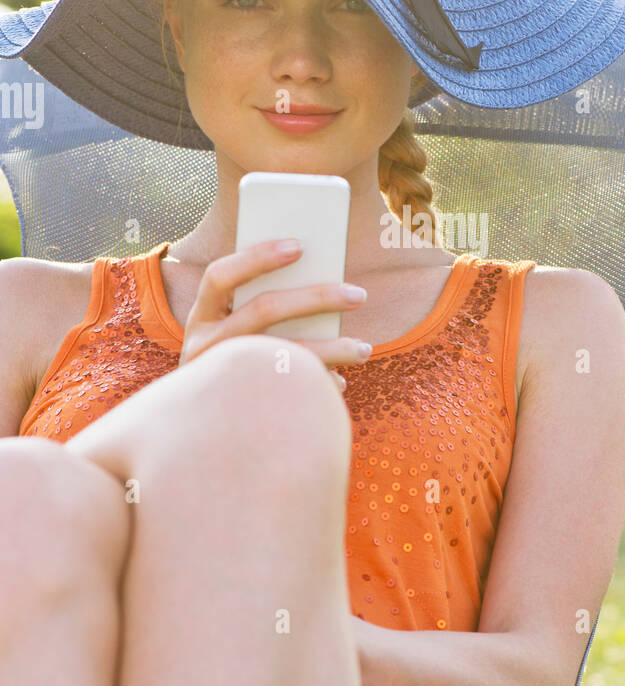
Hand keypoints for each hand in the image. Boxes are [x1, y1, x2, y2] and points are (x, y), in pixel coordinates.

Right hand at [177, 238, 370, 391]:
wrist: (199, 439)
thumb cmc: (228, 366)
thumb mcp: (228, 334)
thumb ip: (256, 309)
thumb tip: (316, 281)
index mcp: (201, 317)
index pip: (219, 276)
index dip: (257, 258)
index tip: (299, 246)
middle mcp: (203, 345)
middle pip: (264, 309)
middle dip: (317, 298)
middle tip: (359, 294)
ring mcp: (219, 379)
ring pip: (283, 353)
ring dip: (332, 348)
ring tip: (364, 349)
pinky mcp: (241, 408)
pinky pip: (288, 390)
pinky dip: (317, 384)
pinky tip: (338, 382)